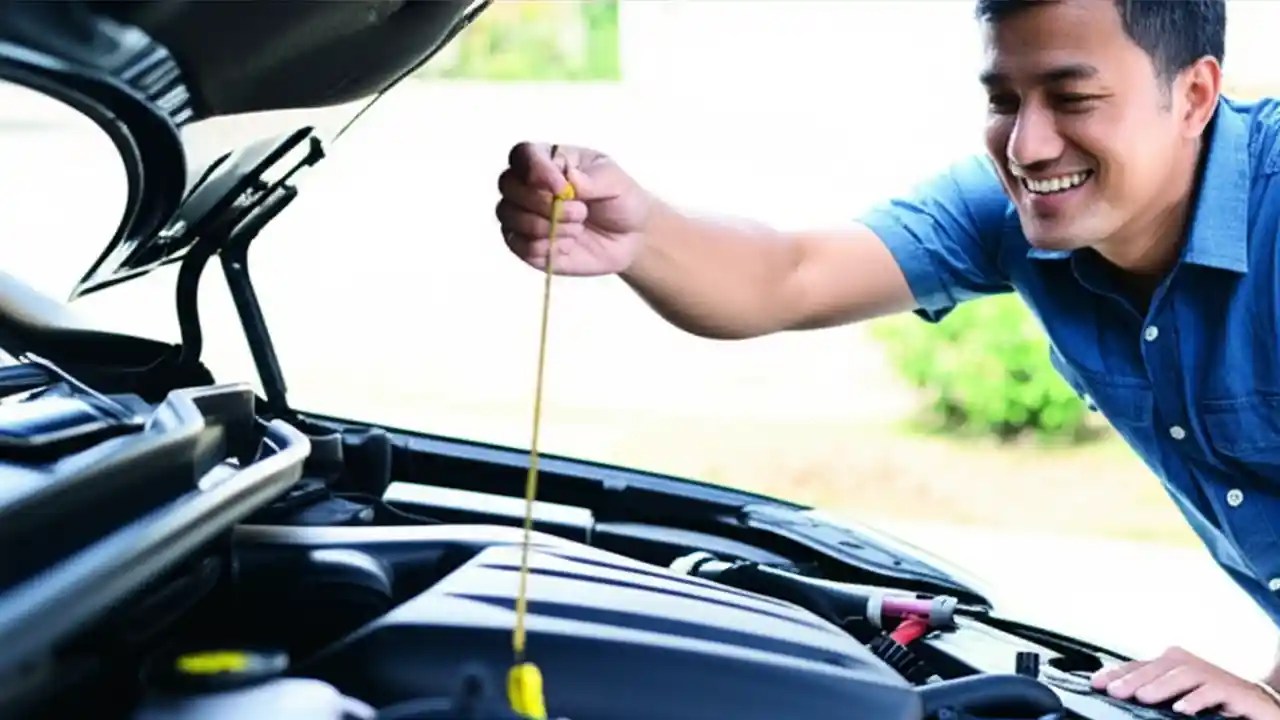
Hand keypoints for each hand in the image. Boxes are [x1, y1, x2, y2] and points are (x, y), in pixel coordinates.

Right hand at [496, 142, 652, 276]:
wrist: (631, 238)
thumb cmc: (621, 200)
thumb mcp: (615, 182)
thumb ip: (591, 179)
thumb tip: (567, 180)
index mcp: (548, 161)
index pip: (522, 155)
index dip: (536, 170)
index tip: (563, 188)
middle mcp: (529, 186)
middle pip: (508, 185)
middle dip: (542, 202)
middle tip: (580, 212)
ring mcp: (524, 217)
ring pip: (508, 216)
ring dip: (546, 226)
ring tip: (578, 228)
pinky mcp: (527, 246)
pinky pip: (518, 246)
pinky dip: (545, 247)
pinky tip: (568, 245)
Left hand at [1091, 646, 1279, 717]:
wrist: (1257, 703)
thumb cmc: (1212, 697)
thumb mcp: (1175, 694)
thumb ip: (1151, 690)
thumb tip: (1116, 690)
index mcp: (1170, 665)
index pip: (1138, 666)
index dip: (1116, 673)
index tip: (1095, 683)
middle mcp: (1188, 665)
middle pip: (1156, 667)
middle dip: (1132, 679)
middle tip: (1113, 691)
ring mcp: (1210, 675)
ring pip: (1181, 674)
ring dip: (1160, 686)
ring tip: (1142, 697)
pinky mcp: (1232, 690)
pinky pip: (1212, 691)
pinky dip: (1196, 699)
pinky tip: (1182, 708)